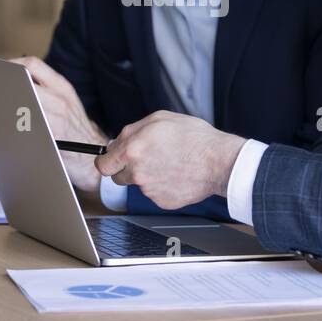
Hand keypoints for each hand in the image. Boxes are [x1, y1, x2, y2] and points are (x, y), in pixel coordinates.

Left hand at [10, 56, 107, 192]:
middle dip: (2, 85)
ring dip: (3, 105)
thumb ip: (44, 91)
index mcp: (63, 87)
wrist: (92, 154)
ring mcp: (57, 119)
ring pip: (22, 104)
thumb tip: (10, 84)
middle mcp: (61, 100)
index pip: (33, 65)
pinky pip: (26, 127)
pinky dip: (11, 125)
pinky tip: (2, 127)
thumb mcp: (65, 102)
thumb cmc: (74, 128)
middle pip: (23, 82)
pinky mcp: (53, 137)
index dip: (12, 65)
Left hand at [94, 111, 245, 210]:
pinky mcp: (162, 201)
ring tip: (169, 162)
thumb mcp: (159, 118)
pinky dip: (162, 185)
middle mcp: (137, 173)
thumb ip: (131, 131)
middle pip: (118, 177)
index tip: (111, 160)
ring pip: (139, 184)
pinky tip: (176, 173)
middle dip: (127, 168)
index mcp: (132, 150)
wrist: (218, 161)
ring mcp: (149, 190)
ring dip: (147, 175)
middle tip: (146, 158)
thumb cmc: (193, 137)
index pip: (103, 165)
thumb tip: (115, 143)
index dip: (107, 161)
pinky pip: (155, 193)